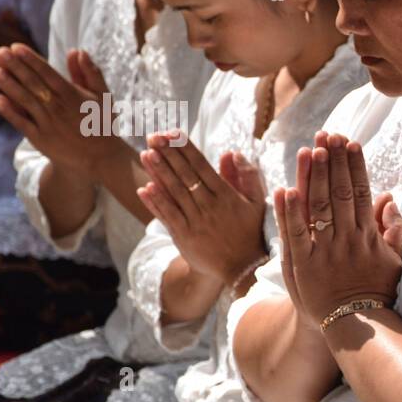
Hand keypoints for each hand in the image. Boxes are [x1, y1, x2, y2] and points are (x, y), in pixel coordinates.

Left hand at [0, 43, 122, 174]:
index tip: (15, 47)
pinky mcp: (40, 139)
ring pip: (24, 100)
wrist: (101, 158)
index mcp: (72, 95)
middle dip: (14, 66)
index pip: (47, 72)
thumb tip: (78, 51)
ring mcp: (48, 124)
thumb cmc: (100, 122)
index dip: (30, 59)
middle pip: (32, 83)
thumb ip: (89, 72)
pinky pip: (21, 123)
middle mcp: (58, 108)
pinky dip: (9, 112)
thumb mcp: (102, 96)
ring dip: (8, 85)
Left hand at [138, 131, 267, 285]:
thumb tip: (232, 153)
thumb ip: (247, 175)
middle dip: (168, 154)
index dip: (186, 149)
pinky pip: (167, 215)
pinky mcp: (184, 236)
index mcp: (226, 196)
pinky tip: (145, 188)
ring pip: (174, 192)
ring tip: (146, 154)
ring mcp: (195, 221)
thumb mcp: (256, 202)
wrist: (242, 268)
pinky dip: (155, 202)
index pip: (202, 166)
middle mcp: (209, 206)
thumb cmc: (249, 231)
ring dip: (159, 172)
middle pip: (185, 175)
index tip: (173, 133)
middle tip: (153, 137)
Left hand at [274, 131, 401, 326]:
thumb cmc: (376, 293)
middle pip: (340, 193)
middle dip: (334, 162)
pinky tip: (285, 189)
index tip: (350, 142)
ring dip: (313, 177)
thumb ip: (393, 231)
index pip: (362, 193)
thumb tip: (390, 200)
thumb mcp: (393, 261)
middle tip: (328, 134)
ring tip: (309, 149)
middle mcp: (346, 240)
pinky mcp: (303, 267)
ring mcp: (324, 252)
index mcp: (367, 237)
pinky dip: (289, 213)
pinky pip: (294, 236)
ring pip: (318, 208)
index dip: (355, 166)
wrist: (356, 326)